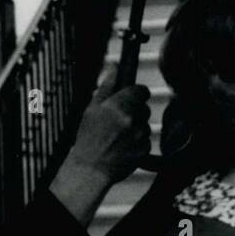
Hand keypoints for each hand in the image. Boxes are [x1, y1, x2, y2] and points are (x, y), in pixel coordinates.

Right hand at [67, 69, 151, 187]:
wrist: (90, 169)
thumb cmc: (88, 138)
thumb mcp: (92, 108)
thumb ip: (106, 86)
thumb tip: (114, 66)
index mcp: (119, 105)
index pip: (141, 90)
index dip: (136, 93)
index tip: (130, 97)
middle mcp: (132, 119)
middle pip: (144, 107)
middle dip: (134, 111)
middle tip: (117, 121)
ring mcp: (139, 135)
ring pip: (145, 124)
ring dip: (135, 127)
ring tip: (117, 136)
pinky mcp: (144, 149)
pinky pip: (146, 140)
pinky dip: (137, 142)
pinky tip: (123, 147)